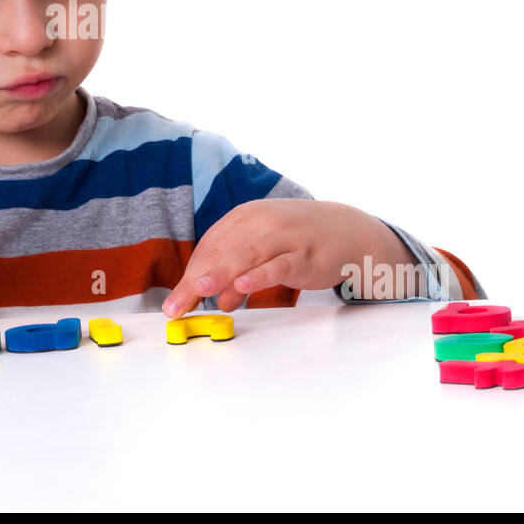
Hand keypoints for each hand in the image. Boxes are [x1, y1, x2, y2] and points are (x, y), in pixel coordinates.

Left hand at [162, 199, 360, 317]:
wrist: (347, 229)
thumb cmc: (298, 240)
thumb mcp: (264, 248)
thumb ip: (240, 272)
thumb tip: (220, 301)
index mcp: (245, 216)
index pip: (210, 245)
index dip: (191, 273)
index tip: (176, 300)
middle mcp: (261, 222)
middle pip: (221, 252)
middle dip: (196, 281)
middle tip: (176, 307)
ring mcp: (284, 237)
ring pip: (246, 255)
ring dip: (220, 274)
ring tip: (199, 290)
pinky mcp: (305, 254)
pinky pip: (279, 265)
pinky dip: (260, 275)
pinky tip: (242, 286)